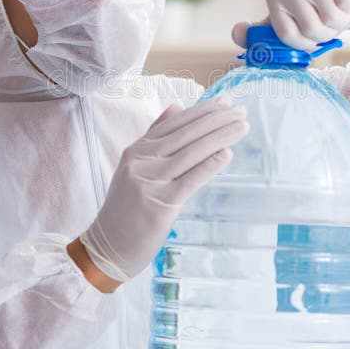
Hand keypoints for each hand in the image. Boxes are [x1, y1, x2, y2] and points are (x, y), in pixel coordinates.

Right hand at [77, 96, 248, 287]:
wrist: (107, 246)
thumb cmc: (126, 208)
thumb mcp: (135, 166)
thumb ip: (155, 136)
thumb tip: (177, 106)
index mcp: (137, 150)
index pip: (175, 123)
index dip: (202, 110)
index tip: (226, 102)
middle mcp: (140, 161)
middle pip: (185, 134)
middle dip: (216, 120)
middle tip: (241, 110)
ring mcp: (148, 181)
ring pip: (190, 152)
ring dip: (219, 137)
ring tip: (242, 127)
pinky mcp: (159, 204)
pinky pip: (189, 180)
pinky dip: (209, 165)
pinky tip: (227, 154)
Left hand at [232, 0, 349, 50]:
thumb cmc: (316, 9)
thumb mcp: (287, 21)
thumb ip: (261, 34)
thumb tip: (237, 32)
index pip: (288, 35)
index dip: (305, 43)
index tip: (309, 36)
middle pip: (313, 29)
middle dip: (326, 33)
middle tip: (327, 21)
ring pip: (332, 18)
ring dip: (341, 21)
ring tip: (336, 8)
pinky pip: (347, 2)